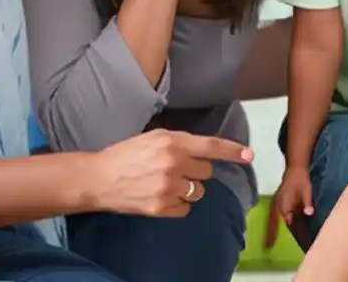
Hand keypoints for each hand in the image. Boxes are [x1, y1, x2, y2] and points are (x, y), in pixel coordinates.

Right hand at [86, 128, 252, 216]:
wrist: (98, 178)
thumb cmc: (125, 154)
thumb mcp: (153, 137)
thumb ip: (178, 142)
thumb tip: (202, 150)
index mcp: (172, 142)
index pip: (210, 146)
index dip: (232, 151)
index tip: (249, 155)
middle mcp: (174, 164)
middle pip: (207, 171)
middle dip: (196, 171)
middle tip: (177, 169)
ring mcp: (168, 187)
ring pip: (198, 192)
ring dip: (188, 189)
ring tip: (167, 184)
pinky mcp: (161, 207)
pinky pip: (185, 209)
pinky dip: (178, 205)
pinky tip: (161, 197)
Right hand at [267, 166, 312, 245]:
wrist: (295, 169)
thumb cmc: (301, 180)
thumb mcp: (306, 191)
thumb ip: (307, 203)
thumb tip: (309, 214)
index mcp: (283, 204)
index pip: (283, 222)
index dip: (284, 233)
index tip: (278, 243)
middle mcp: (277, 206)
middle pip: (273, 223)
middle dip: (270, 234)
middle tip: (268, 247)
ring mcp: (276, 205)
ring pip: (272, 220)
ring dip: (270, 229)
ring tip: (268, 243)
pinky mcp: (279, 205)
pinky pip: (274, 217)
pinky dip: (273, 224)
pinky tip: (273, 231)